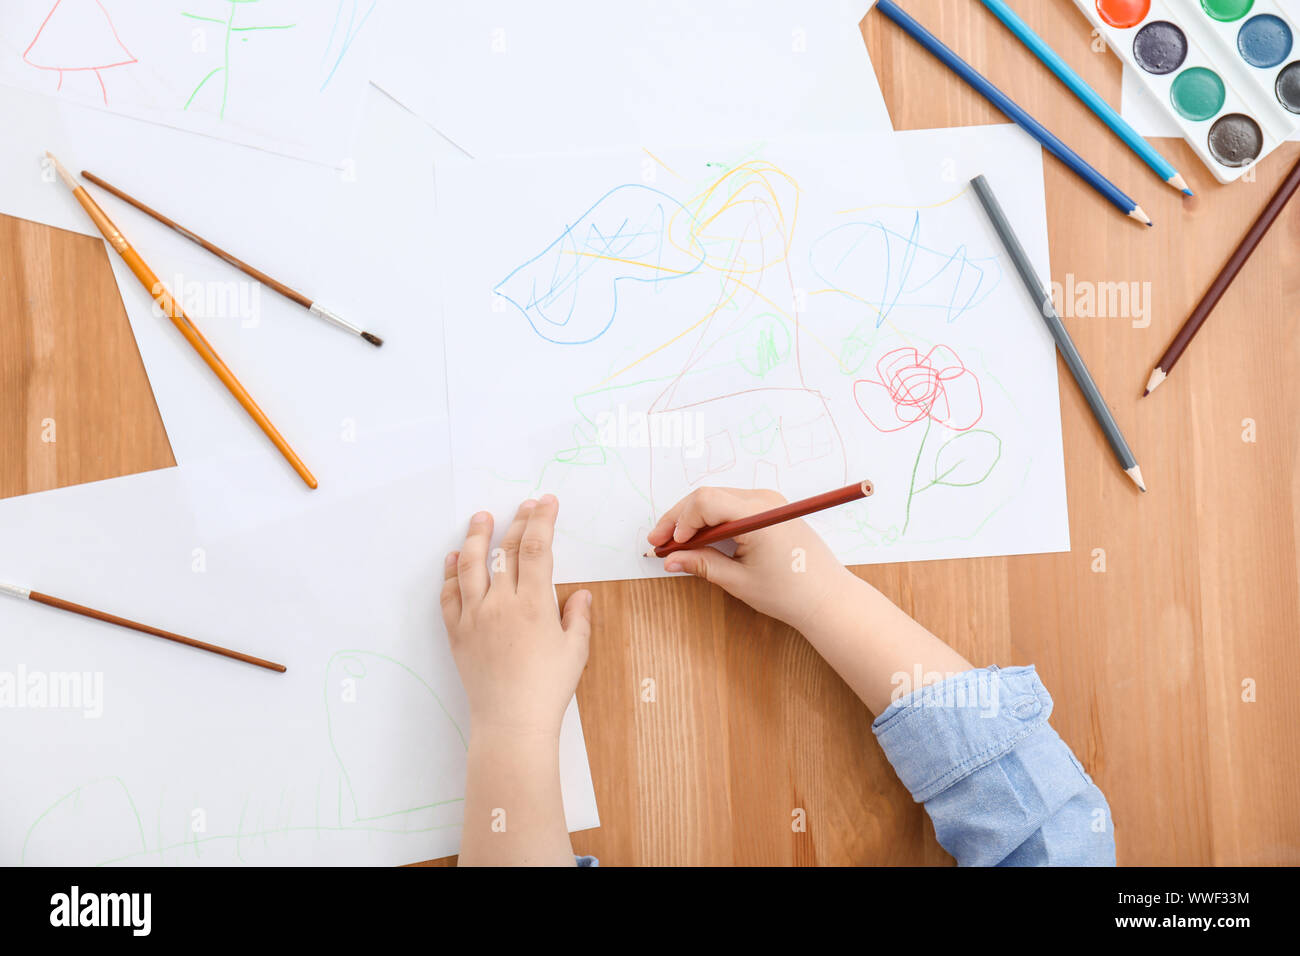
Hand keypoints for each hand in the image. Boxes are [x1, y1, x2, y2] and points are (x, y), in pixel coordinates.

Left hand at [441, 495, 591, 738]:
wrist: (511, 722)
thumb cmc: (548, 690)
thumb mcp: (575, 651)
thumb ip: (578, 617)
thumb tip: (580, 594)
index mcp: (533, 604)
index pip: (537, 548)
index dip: (542, 520)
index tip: (547, 502)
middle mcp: (501, 603)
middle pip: (506, 550)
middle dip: (518, 521)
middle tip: (525, 504)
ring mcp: (474, 616)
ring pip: (471, 565)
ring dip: (477, 536)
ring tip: (482, 517)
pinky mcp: (457, 633)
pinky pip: (449, 595)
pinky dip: (450, 573)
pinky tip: (453, 558)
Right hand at [647, 487, 856, 634]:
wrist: (828, 597)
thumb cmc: (789, 592)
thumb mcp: (738, 581)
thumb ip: (702, 565)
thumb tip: (672, 559)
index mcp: (757, 515)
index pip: (705, 502)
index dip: (680, 521)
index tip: (668, 545)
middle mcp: (764, 500)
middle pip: (708, 496)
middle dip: (680, 518)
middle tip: (659, 542)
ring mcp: (770, 502)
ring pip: (718, 499)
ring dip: (694, 518)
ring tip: (677, 542)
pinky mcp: (773, 508)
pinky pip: (733, 505)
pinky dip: (713, 519)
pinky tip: (700, 537)